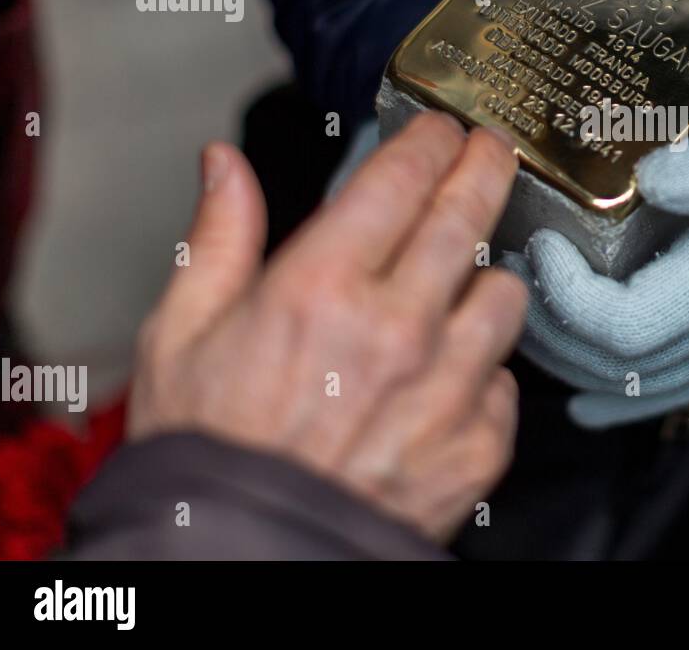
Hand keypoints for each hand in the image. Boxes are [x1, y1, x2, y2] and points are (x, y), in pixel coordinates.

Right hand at [129, 112, 525, 540]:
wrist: (240, 560)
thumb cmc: (206, 451)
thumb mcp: (182, 333)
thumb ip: (217, 239)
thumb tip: (224, 165)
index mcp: (320, 288)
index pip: (401, 179)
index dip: (431, 141)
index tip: (443, 128)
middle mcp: (396, 329)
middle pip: (469, 216)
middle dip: (487, 166)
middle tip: (491, 150)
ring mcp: (445, 389)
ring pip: (504, 296)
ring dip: (487, 279)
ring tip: (464, 283)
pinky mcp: (477, 446)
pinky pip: (506, 383)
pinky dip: (485, 373)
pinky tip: (452, 378)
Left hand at [504, 117, 688, 427]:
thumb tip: (648, 176)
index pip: (626, 326)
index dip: (567, 294)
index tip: (541, 240)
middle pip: (608, 362)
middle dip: (544, 321)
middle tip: (509, 264)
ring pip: (624, 385)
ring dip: (563, 354)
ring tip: (523, 304)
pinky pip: (659, 396)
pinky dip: (609, 398)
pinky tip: (578, 398)